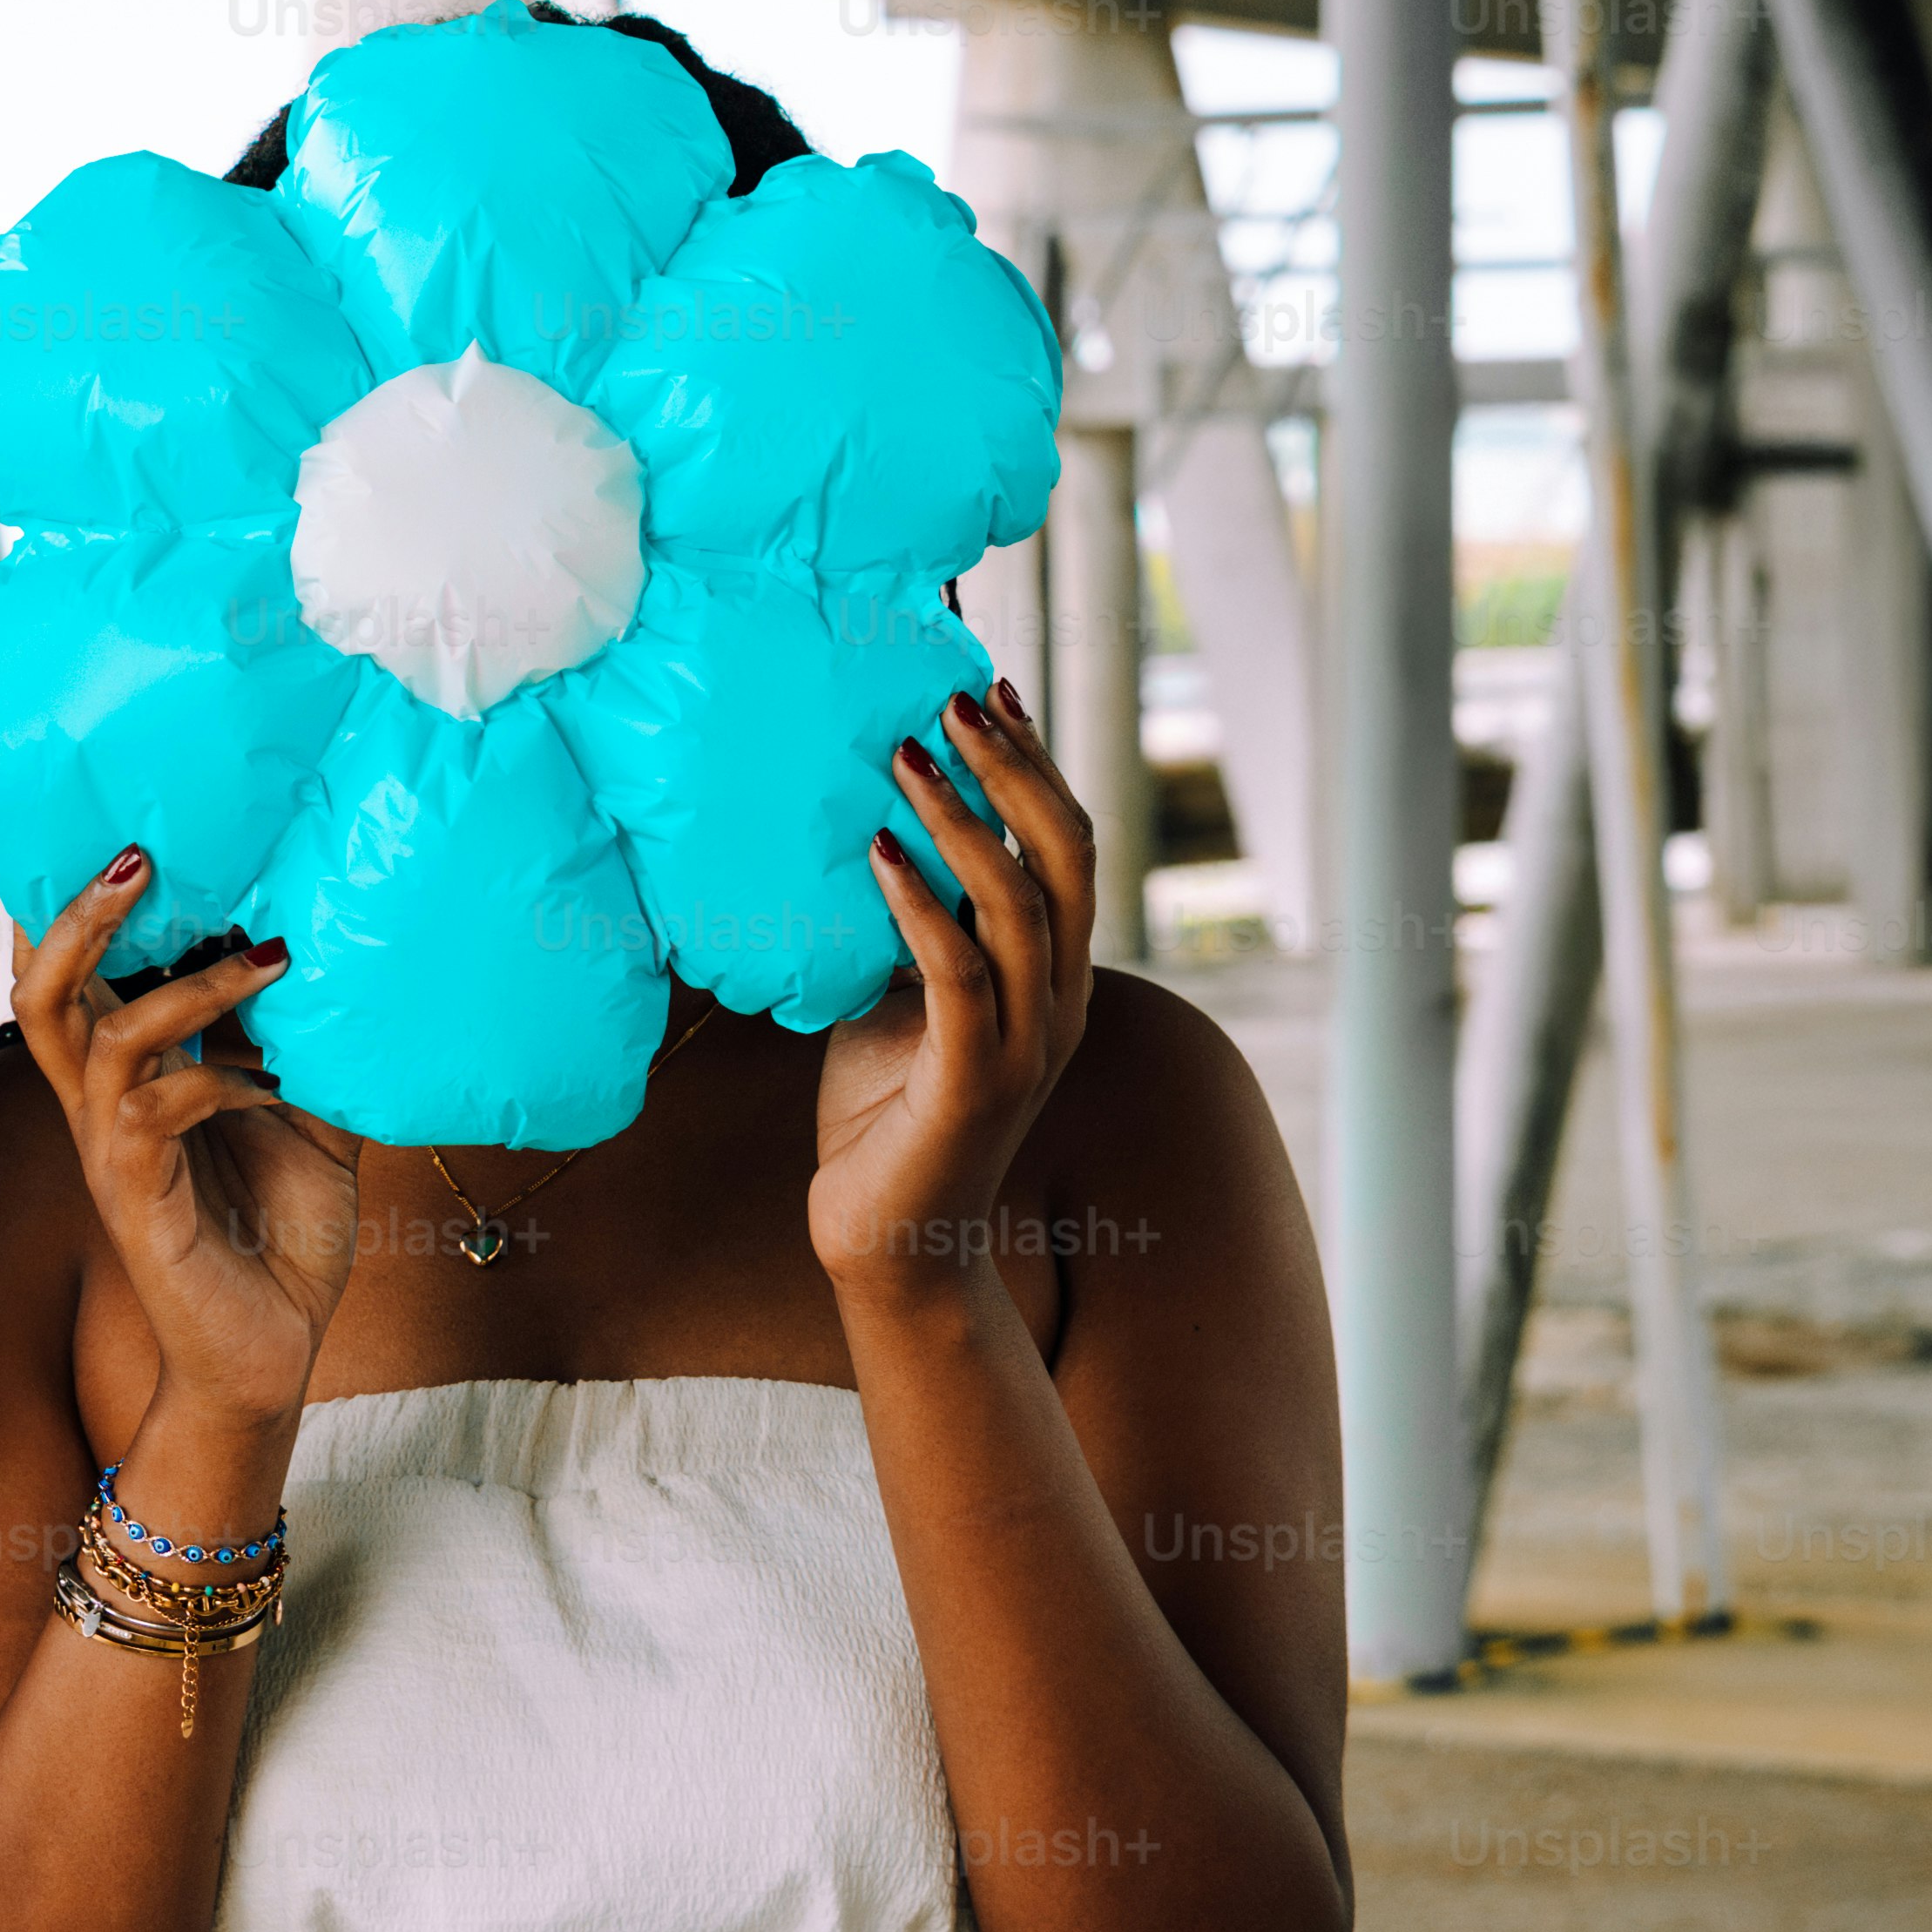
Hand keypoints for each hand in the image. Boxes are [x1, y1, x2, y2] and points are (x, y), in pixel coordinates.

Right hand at [13, 854, 361, 1429]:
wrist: (274, 1356)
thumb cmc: (280, 1235)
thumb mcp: (305, 1118)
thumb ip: (297, 1043)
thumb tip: (330, 952)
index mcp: (129, 1078)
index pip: (74, 974)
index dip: (79, 906)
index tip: (131, 834)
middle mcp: (101, 1107)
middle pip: (41, 990)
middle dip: (75, 915)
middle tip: (137, 855)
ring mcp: (110, 1153)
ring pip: (98, 1038)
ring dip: (185, 987)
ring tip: (262, 954)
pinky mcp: (136, 1201)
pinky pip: (152, 1111)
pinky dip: (217, 1078)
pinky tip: (273, 1084)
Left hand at [813, 685, 1102, 1300]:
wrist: (883, 1241)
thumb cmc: (883, 1114)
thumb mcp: (896, 997)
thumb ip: (907, 928)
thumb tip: (864, 835)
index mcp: (1054, 976)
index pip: (1066, 846)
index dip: (1036, 764)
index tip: (991, 689)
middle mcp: (1060, 1002)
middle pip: (1067, 857)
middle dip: (1016, 768)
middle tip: (954, 698)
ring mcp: (1028, 1043)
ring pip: (1023, 906)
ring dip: (965, 821)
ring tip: (907, 754)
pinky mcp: (976, 1082)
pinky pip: (960, 974)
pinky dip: (920, 904)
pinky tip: (880, 850)